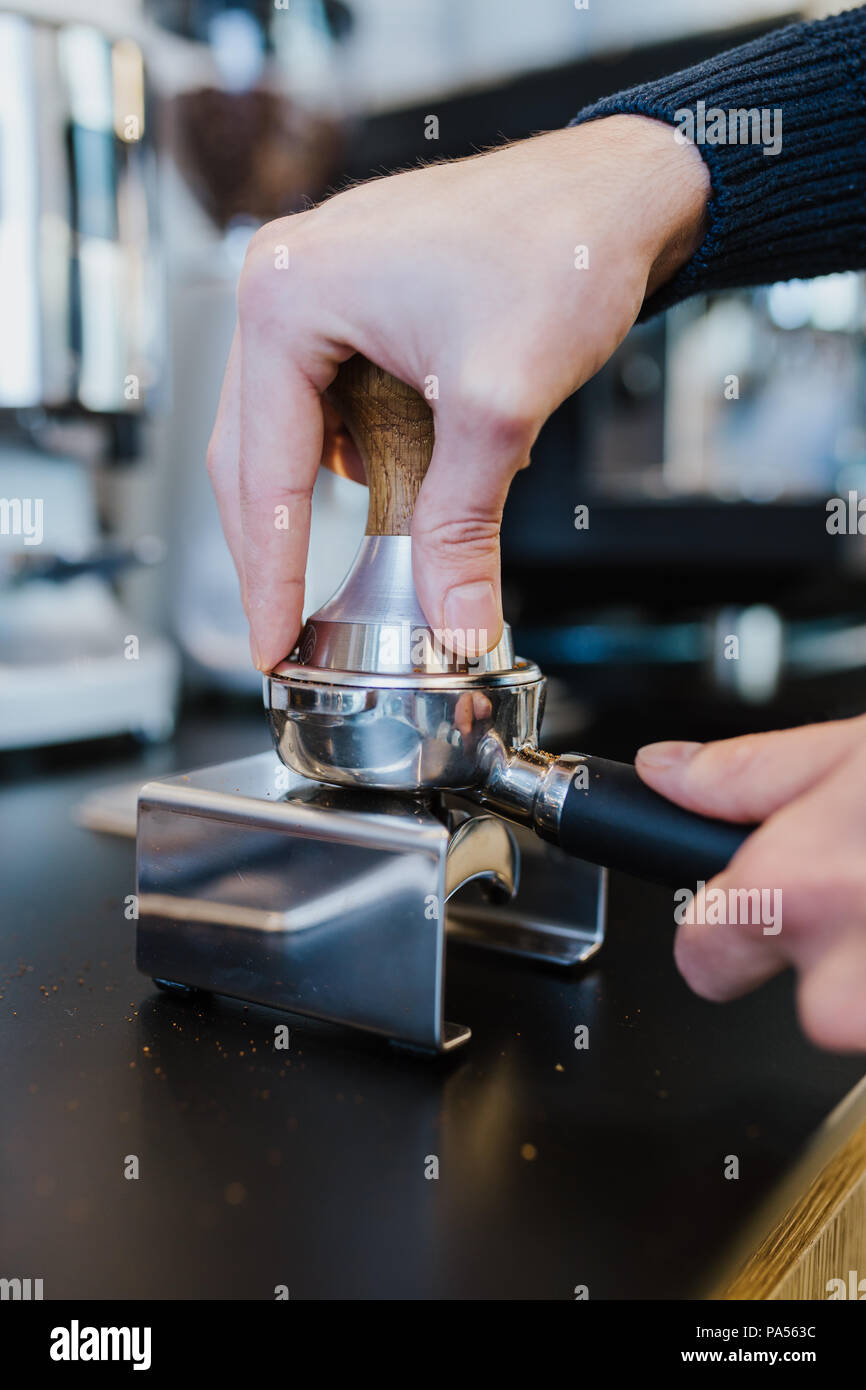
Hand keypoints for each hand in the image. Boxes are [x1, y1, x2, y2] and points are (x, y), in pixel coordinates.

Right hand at [207, 115, 708, 669]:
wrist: (620, 190)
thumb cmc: (557, 250)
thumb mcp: (498, 409)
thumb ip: (461, 527)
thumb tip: (453, 621)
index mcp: (287, 298)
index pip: (261, 471)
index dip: (268, 573)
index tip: (269, 642)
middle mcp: (283, 285)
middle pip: (255, 453)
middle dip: (283, 544)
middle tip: (292, 626)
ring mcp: (317, 289)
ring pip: (298, 432)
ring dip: (344, 489)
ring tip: (402, 519)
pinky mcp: (355, 302)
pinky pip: (337, 402)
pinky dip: (373, 449)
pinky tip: (423, 459)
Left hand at [636, 716, 865, 1050]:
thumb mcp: (860, 752)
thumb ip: (750, 773)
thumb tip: (666, 772)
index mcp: (799, 892)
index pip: (701, 958)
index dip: (725, 929)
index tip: (747, 910)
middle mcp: (847, 977)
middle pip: (806, 1005)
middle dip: (836, 959)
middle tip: (865, 893)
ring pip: (864, 1010)